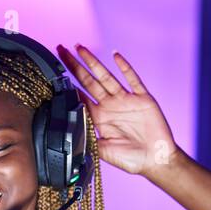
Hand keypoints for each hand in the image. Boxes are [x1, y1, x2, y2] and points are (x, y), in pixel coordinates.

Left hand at [55, 44, 180, 176]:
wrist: (155, 161)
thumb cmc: (130, 160)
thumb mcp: (102, 151)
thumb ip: (88, 138)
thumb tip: (68, 132)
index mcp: (99, 118)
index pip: (79, 96)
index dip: (67, 83)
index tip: (54, 70)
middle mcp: (110, 106)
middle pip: (88, 81)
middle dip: (74, 65)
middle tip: (61, 50)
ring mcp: (126, 100)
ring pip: (106, 76)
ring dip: (93, 62)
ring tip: (79, 48)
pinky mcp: (142, 98)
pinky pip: (133, 80)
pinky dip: (125, 68)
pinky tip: (115, 56)